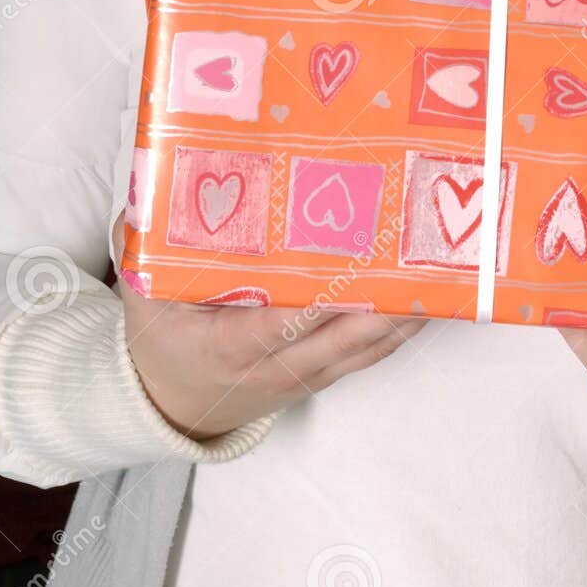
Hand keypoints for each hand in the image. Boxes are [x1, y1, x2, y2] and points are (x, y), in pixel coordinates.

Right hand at [111, 210, 427, 440]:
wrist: (173, 403)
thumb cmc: (163, 339)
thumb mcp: (145, 295)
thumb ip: (150, 242)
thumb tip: (159, 183)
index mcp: (231, 348)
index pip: (280, 324)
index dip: (317, 302)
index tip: (351, 269)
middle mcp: (277, 368)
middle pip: (342, 338)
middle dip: (386, 300)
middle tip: (421, 255)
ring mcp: (306, 374)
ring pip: (367, 346)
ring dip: (406, 311)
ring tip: (441, 267)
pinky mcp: (325, 374)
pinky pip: (370, 351)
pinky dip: (401, 324)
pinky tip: (429, 292)